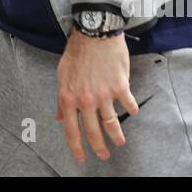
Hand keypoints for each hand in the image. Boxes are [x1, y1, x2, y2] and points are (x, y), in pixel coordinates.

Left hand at [55, 29, 138, 162]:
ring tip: (120, 142)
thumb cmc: (76, 52)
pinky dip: (131, 110)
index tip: (80, 158)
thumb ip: (60, 99)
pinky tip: (133, 112)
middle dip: (99, 147)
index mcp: (69, 98)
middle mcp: (86, 100)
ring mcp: (104, 94)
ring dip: (116, 136)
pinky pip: (128, 104)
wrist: (94, 33)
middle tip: (103, 156)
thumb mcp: (62, 75)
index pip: (71, 130)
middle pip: (93, 132)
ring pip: (112, 123)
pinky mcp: (120, 86)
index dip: (76, 147)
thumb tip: (59, 116)